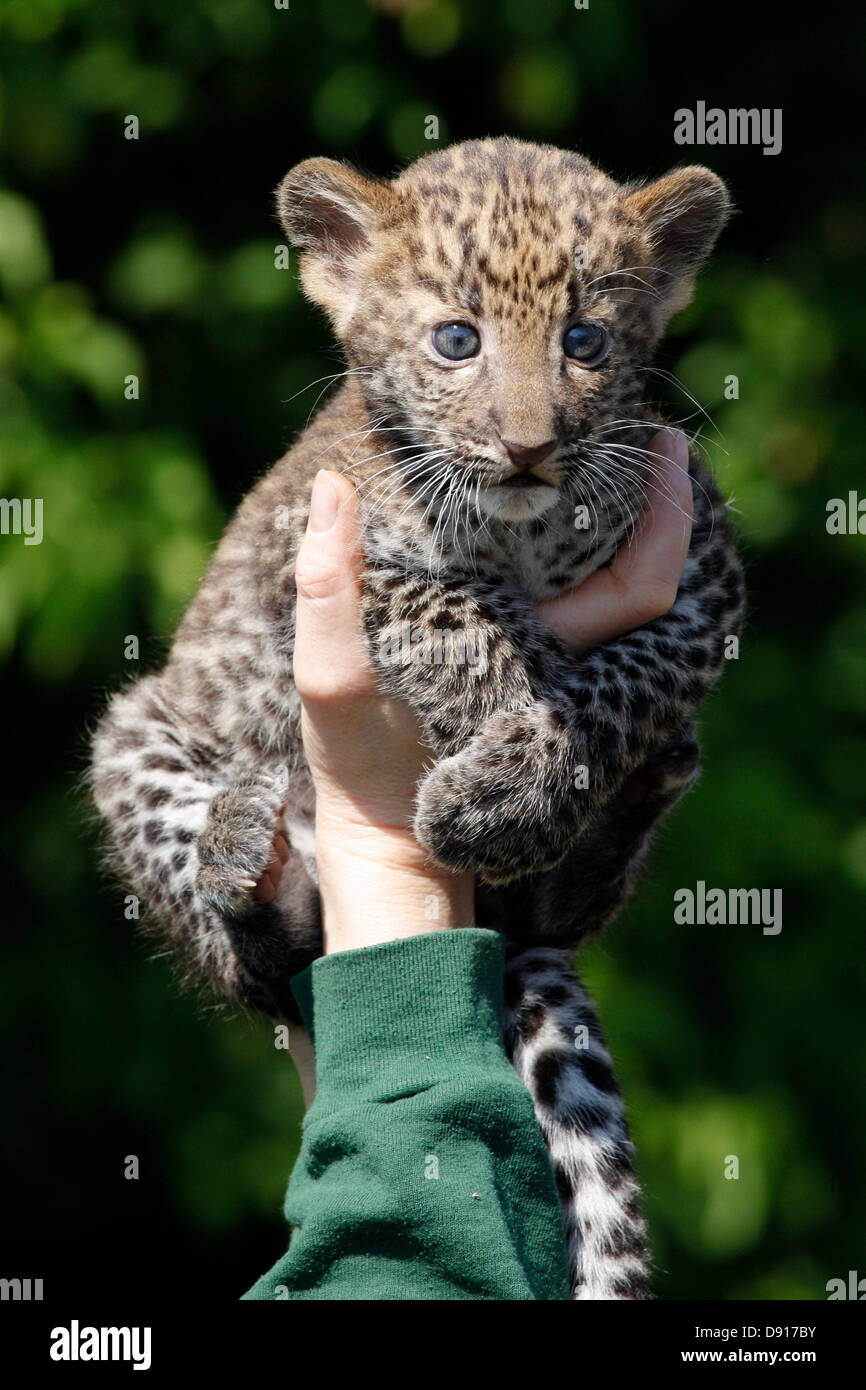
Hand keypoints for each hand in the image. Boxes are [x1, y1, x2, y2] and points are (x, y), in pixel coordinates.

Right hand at [256, 428, 692, 953]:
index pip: (640, 585)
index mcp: (538, 656)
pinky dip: (595, 561)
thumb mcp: (332, 680)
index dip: (668, 517)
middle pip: (648, 585)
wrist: (388, 849)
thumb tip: (332, 487)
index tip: (667, 447)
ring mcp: (553, 676)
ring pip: (621, 599)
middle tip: (657, 439)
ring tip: (620, 465)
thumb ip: (328, 589)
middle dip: (665, 510)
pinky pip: (587, 613)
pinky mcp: (532, 681)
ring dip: (633, 533)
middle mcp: (563, 668)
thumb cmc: (363, 769)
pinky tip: (569, 526)